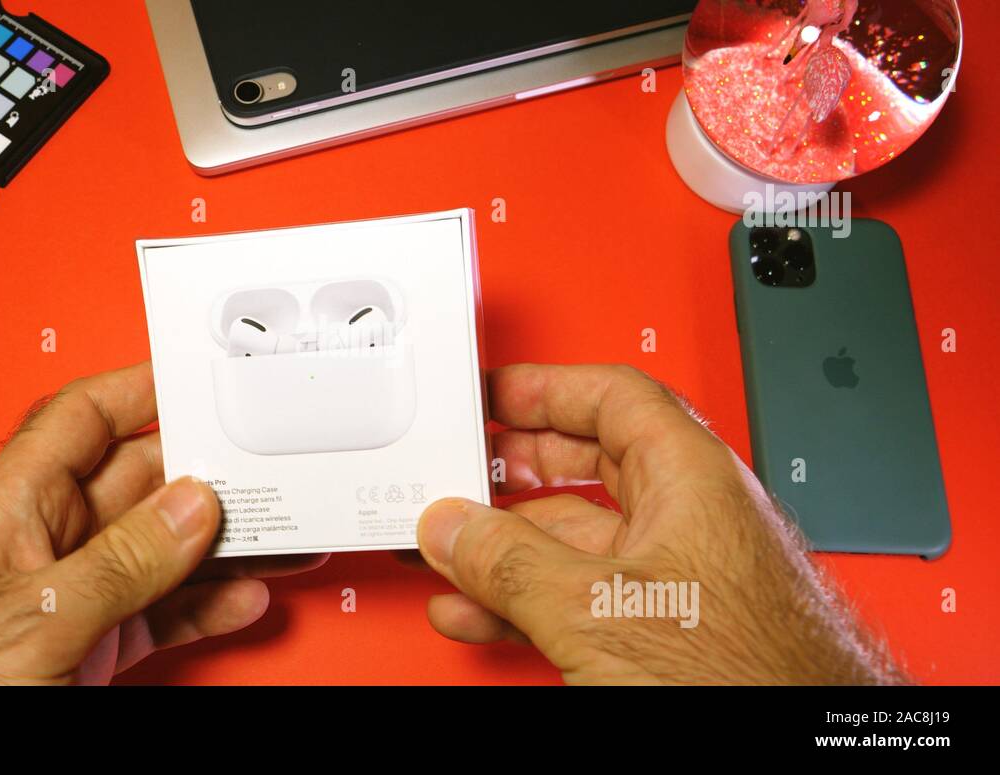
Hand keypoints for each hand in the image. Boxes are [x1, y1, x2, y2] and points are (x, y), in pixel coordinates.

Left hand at [0, 363, 324, 684]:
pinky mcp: (84, 643)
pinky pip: (157, 610)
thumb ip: (119, 560)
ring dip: (220, 547)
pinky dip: (202, 605)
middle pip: (139, 482)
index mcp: (12, 501)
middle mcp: (42, 539)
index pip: (84, 416)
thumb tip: (189, 508)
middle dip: (205, 476)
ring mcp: (67, 592)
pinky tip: (240, 598)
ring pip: (160, 551)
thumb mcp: (35, 613)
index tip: (197, 374)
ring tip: (278, 536)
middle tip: (268, 470)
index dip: (142, 387)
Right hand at [415, 364, 903, 684]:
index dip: (545, 388)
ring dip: (511, 548)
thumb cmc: (749, 674)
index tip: (492, 394)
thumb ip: (515, 563)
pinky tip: (483, 612)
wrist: (793, 741)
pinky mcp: (671, 626)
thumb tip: (458, 529)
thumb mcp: (599, 609)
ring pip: (579, 539)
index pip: (613, 396)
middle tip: (466, 468)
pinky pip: (585, 593)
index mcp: (690, 477)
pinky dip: (531, 598)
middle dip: (517, 468)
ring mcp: (682, 574)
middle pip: (590, 464)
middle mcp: (691, 517)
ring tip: (455, 553)